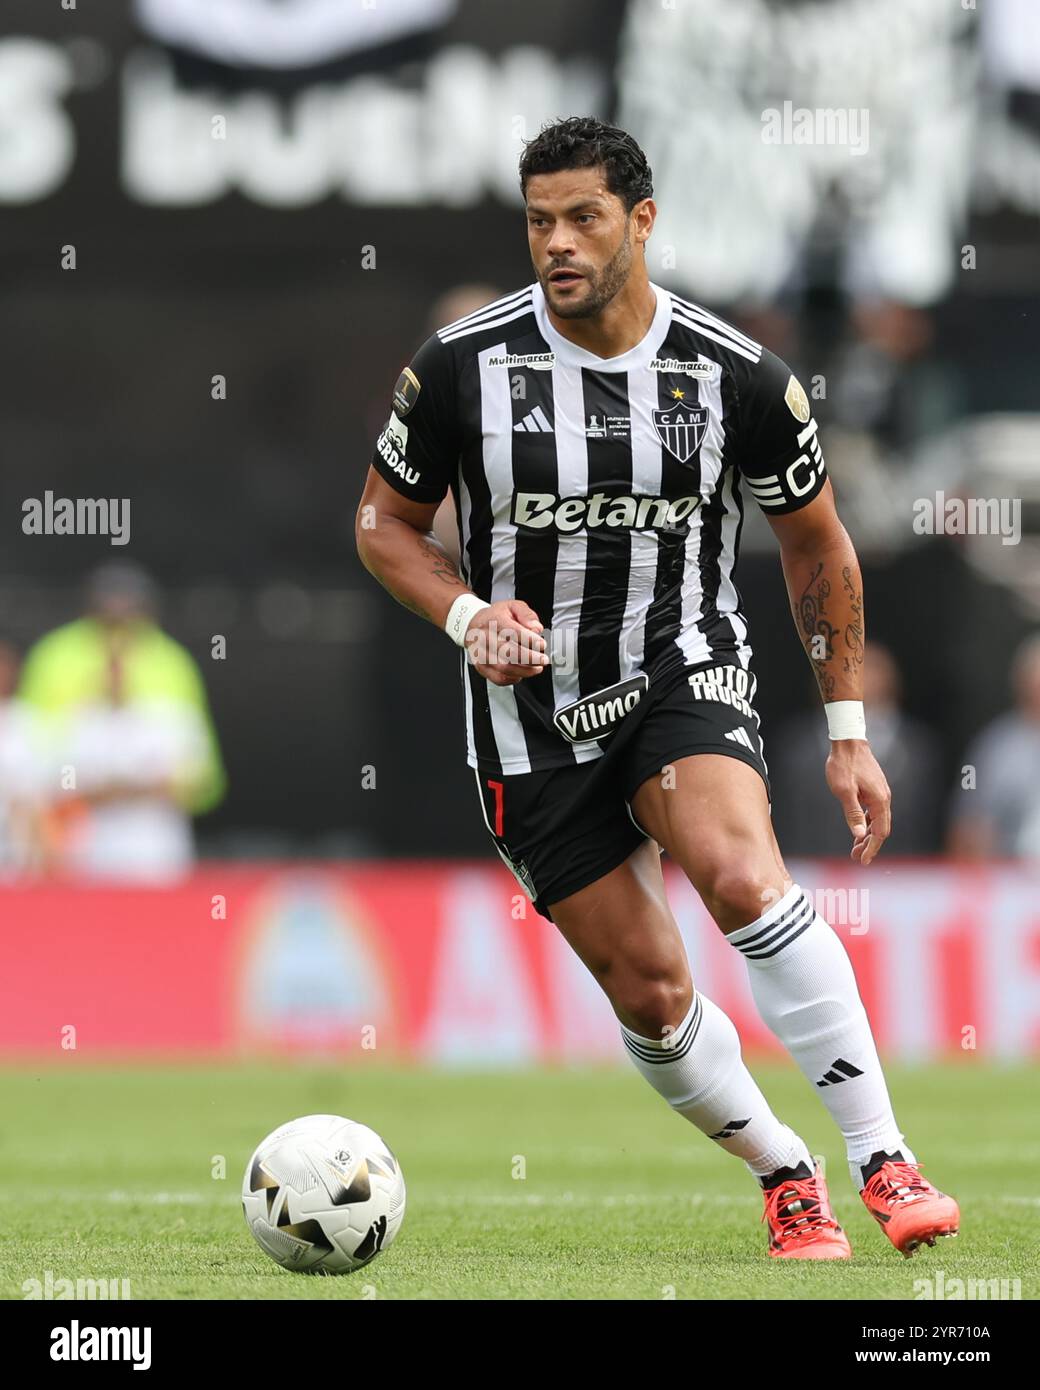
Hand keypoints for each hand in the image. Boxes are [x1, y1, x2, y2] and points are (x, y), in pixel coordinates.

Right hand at [464, 600, 549, 686]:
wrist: (474, 625)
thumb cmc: (495, 617)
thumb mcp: (513, 606)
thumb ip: (527, 615)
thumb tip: (536, 628)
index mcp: (494, 620)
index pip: (512, 632)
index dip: (530, 640)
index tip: (541, 644)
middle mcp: (485, 638)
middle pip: (508, 652)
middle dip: (530, 658)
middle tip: (542, 660)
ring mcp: (482, 654)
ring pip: (504, 668)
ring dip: (524, 670)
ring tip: (536, 668)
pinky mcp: (481, 667)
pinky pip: (498, 678)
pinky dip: (513, 678)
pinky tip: (521, 673)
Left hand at [825, 740, 890, 864]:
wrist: (848, 742)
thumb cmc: (844, 765)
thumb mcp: (844, 791)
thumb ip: (853, 813)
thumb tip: (859, 834)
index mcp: (879, 801)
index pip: (880, 832)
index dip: (872, 848)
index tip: (862, 860)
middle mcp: (884, 798)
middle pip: (881, 829)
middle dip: (870, 845)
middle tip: (856, 857)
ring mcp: (880, 793)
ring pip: (878, 821)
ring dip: (868, 835)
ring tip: (855, 847)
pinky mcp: (874, 789)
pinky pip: (874, 812)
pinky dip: (867, 823)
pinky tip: (859, 828)